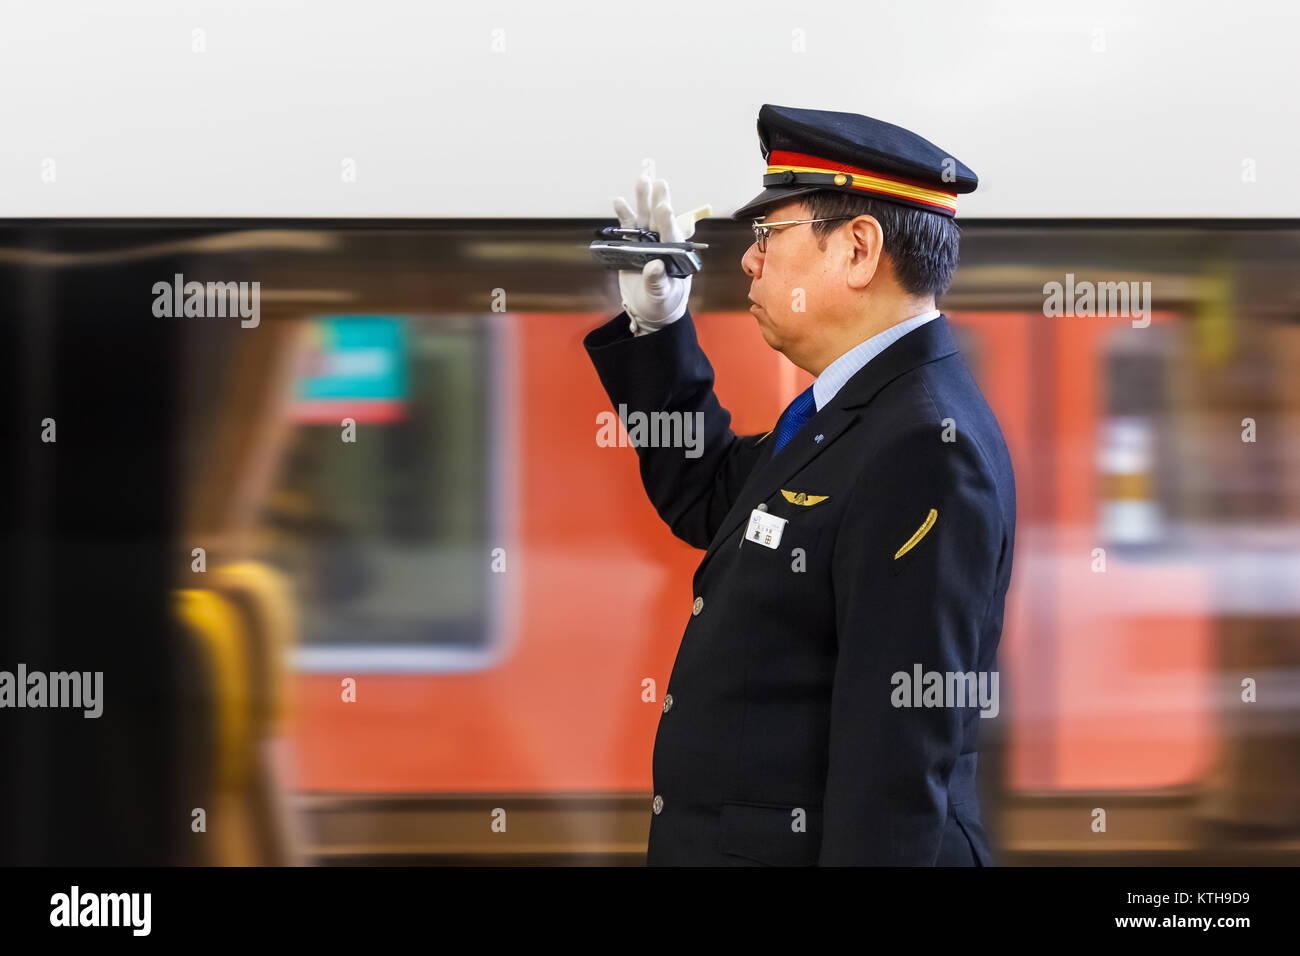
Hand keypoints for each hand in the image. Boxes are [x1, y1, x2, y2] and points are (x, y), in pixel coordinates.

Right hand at [613, 175, 691, 335]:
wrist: (650, 308)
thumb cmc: (663, 302)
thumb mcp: (662, 296)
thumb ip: (658, 282)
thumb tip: (654, 266)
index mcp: (676, 253)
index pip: (672, 235)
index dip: (668, 221)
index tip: (664, 207)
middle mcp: (663, 242)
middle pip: (660, 217)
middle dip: (659, 198)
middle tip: (659, 180)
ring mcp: (648, 241)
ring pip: (645, 216)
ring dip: (643, 197)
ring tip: (643, 177)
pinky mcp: (633, 244)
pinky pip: (628, 227)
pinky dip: (623, 214)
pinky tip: (618, 200)